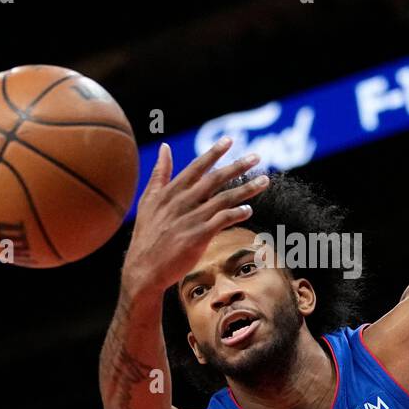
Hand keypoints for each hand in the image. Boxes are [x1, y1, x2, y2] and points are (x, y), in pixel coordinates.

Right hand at [123, 137, 267, 295]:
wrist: (143, 269)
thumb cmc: (147, 235)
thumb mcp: (148, 201)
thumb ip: (160, 173)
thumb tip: (165, 147)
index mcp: (170, 192)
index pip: (196, 167)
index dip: (214, 153)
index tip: (229, 140)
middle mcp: (182, 201)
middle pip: (215, 179)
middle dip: (237, 166)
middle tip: (257, 157)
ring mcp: (190, 218)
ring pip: (224, 198)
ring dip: (246, 189)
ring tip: (264, 181)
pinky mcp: (198, 236)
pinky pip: (222, 220)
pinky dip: (237, 214)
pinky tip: (249, 210)